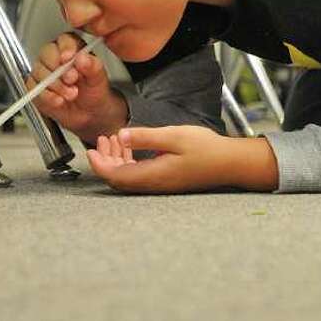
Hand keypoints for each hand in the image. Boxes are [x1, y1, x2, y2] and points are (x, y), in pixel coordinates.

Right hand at [29, 33, 126, 142]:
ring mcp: (43, 71)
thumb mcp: (98, 77)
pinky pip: (34, 88)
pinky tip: (59, 101)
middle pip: (46, 54)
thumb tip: (82, 58)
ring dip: (56, 86)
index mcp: (72, 47)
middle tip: (72, 80)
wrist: (89, 111)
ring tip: (72, 94)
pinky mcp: (35, 87)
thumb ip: (92, 66)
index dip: (65, 48)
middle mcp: (55, 56)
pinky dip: (47, 96)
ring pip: (39, 72)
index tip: (68, 58)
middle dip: (59, 70)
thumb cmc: (94, 89)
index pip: (64, 40)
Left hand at [86, 126, 278, 193]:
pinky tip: (132, 148)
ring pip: (129, 176)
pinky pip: (140, 175)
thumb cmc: (206, 149)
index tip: (90, 150)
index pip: (116, 176)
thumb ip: (145, 137)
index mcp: (153, 175)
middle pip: (119, 179)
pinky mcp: (167, 180)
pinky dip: (130, 162)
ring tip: (113, 140)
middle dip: (105, 160)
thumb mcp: (174, 136)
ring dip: (118, 160)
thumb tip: (120, 136)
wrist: (230, 163)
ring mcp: (161, 184)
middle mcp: (154, 184)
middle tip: (100, 141)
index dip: (99, 165)